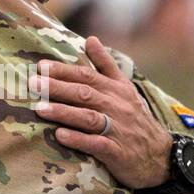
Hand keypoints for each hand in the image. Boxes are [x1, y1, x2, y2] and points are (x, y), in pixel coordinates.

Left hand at [32, 35, 171, 189]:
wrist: (160, 156)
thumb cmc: (135, 119)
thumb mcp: (125, 88)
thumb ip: (106, 64)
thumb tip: (90, 38)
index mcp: (116, 90)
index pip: (87, 76)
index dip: (64, 71)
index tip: (41, 66)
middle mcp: (116, 107)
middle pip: (84, 94)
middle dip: (57, 88)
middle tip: (33, 84)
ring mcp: (118, 129)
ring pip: (88, 117)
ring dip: (64, 112)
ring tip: (40, 108)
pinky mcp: (117, 152)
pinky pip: (97, 144)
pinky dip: (79, 139)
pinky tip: (60, 135)